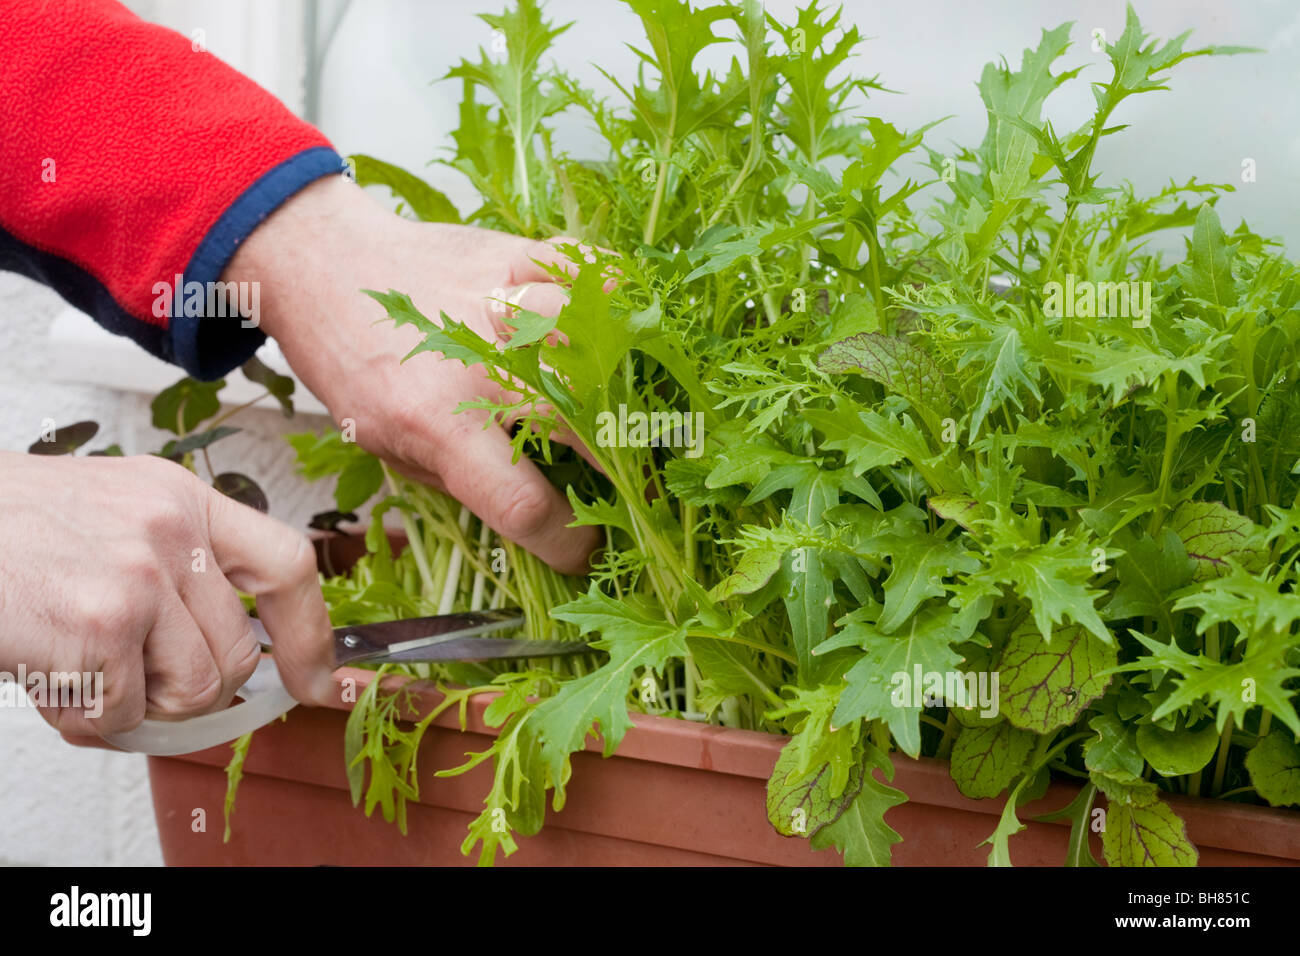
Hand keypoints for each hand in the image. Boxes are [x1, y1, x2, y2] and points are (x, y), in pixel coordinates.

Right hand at [0, 452, 335, 739]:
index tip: (318, 680)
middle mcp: (172, 530)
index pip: (288, 566)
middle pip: (240, 652)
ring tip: (87, 669)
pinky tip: (52, 677)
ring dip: (141, 703)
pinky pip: (128, 711)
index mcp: (185, 499)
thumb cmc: (14, 529)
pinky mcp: (100, 625)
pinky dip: (89, 716)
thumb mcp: (117, 515)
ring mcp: (140, 576)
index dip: (311, 635)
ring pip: (196, 690)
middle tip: (137, 676)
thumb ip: (182, 568)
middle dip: (194, 687)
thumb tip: (239, 654)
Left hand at [225, 174, 599, 574]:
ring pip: (609, 348)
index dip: (567, 544)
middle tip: (633, 487)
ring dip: (625, 385)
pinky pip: (600, 276)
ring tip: (623, 407)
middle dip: (626, 472)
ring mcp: (510, 304)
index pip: (524, 505)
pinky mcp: (525, 255)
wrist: (326, 262)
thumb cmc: (356, 364)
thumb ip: (462, 478)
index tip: (584, 550)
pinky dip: (617, 305)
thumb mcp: (387, 443)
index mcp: (437, 423)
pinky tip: (609, 332)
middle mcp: (481, 364)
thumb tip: (537, 517)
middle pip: (590, 430)